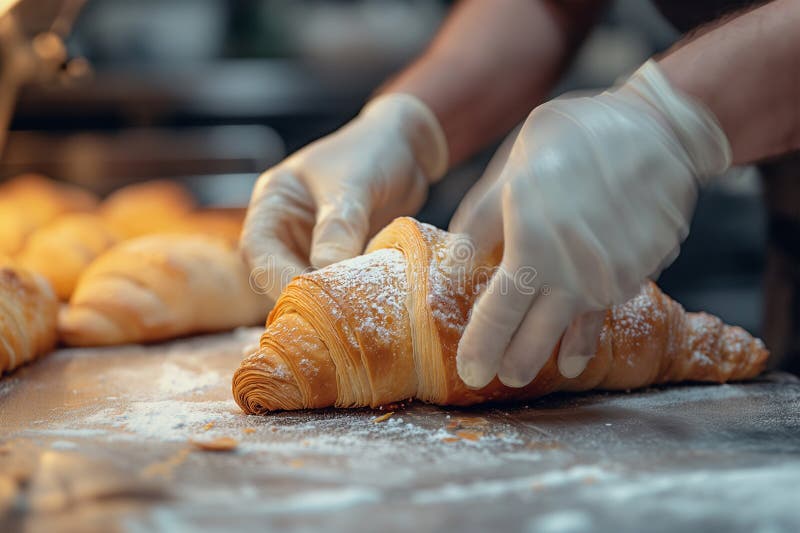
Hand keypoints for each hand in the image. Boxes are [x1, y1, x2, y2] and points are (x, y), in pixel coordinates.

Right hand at [241, 93, 447, 301]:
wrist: (408, 146)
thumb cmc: (373, 151)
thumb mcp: (354, 184)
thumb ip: (339, 225)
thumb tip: (326, 271)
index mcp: (273, 203)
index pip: (258, 249)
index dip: (278, 278)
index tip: (309, 301)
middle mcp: (285, 228)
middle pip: (277, 275)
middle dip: (302, 298)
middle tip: (331, 322)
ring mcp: (310, 246)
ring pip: (306, 285)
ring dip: (326, 302)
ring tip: (351, 318)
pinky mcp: (338, 260)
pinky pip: (334, 286)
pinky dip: (346, 297)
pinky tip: (367, 309)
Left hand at [451, 60, 730, 387]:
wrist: (657, 127)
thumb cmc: (573, 139)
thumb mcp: (512, 167)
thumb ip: (482, 218)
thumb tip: (458, 260)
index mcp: (532, 245)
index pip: (498, 314)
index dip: (482, 348)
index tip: (470, 373)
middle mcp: (573, 273)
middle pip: (536, 337)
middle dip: (515, 363)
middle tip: (500, 380)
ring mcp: (611, 277)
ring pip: (573, 331)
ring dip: (552, 353)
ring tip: (541, 373)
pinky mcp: (640, 272)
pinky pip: (606, 312)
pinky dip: (587, 333)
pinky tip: (578, 351)